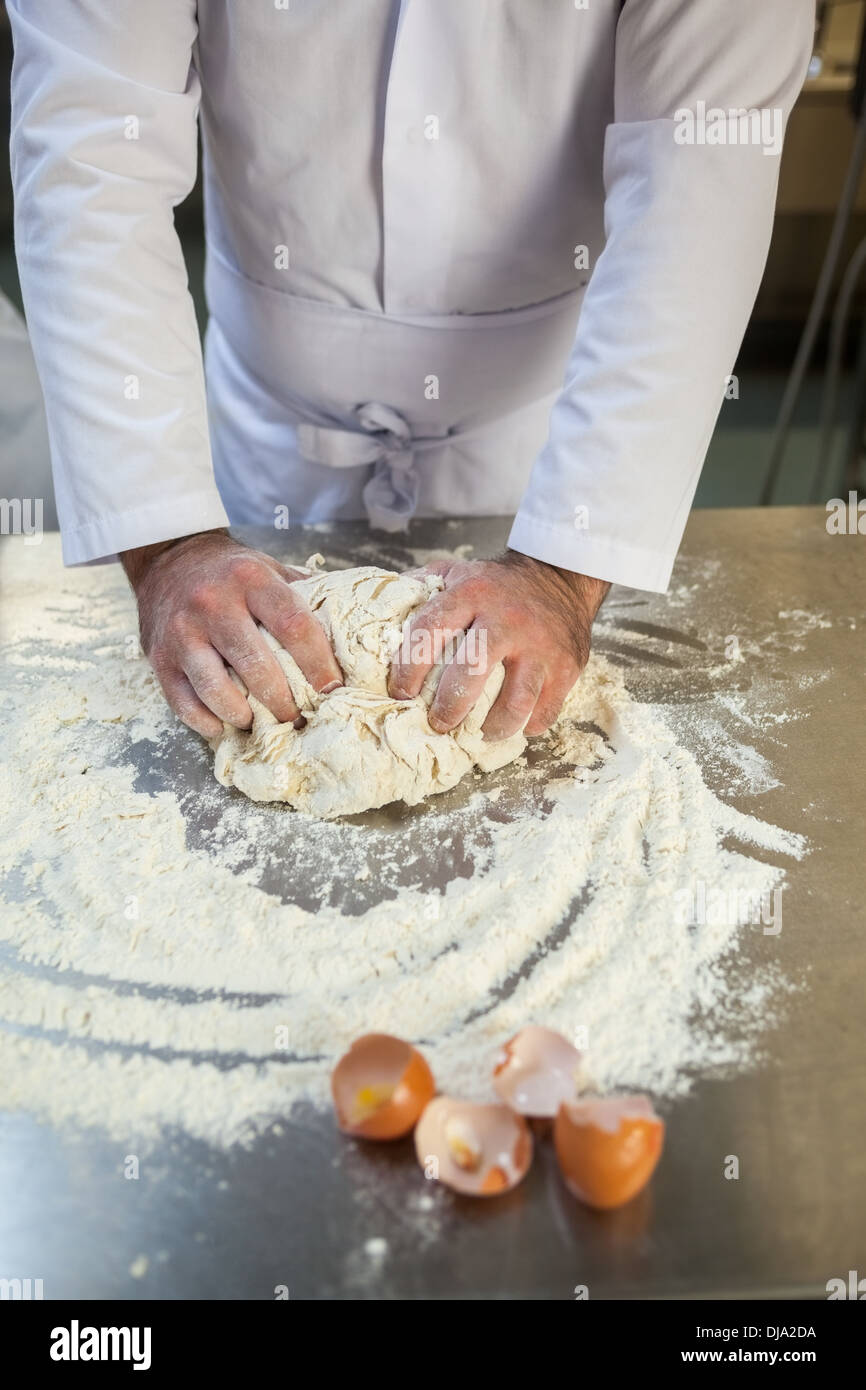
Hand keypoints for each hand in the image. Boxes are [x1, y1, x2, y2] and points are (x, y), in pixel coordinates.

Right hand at [122, 531, 342, 738]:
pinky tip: (224, 725)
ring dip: (243, 714)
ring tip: (259, 722)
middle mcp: (213, 603)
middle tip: (298, 717)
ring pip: (216, 688)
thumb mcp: (268, 568)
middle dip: (283, 700)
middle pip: (256, 664)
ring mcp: (182, 631)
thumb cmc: (231, 572)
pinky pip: (183, 701)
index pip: (293, 625)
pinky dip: (206, 721)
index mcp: (250, 580)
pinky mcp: (158, 656)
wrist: (169, 559)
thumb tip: (354, 627)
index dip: (318, 663)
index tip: (333, 689)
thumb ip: (305, 594)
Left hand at [388, 551, 608, 739]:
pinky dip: (527, 726)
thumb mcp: (456, 572)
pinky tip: (514, 726)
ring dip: (491, 727)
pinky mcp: (567, 666)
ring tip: (478, 733)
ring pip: (515, 701)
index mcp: (471, 594)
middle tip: (438, 723)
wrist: (558, 578)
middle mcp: (506, 619)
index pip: (429, 631)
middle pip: (471, 672)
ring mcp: (540, 646)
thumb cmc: (496, 585)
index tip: (400, 693)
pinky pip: (545, 710)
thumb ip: (419, 588)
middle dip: (448, 707)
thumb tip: (376, 613)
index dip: (409, 668)